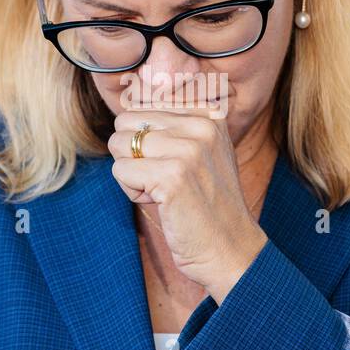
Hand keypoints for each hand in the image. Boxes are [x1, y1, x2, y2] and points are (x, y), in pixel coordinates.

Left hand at [108, 106, 267, 303]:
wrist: (230, 249)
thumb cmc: (207, 205)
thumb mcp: (201, 151)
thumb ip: (172, 124)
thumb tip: (129, 100)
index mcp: (208, 114)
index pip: (142, 105)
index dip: (146, 141)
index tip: (176, 164)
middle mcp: (201, 124)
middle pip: (125, 121)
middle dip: (134, 155)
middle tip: (166, 180)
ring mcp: (188, 150)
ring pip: (119, 144)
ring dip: (133, 174)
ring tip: (165, 191)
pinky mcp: (172, 176)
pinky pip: (121, 171)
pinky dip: (133, 192)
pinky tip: (164, 203)